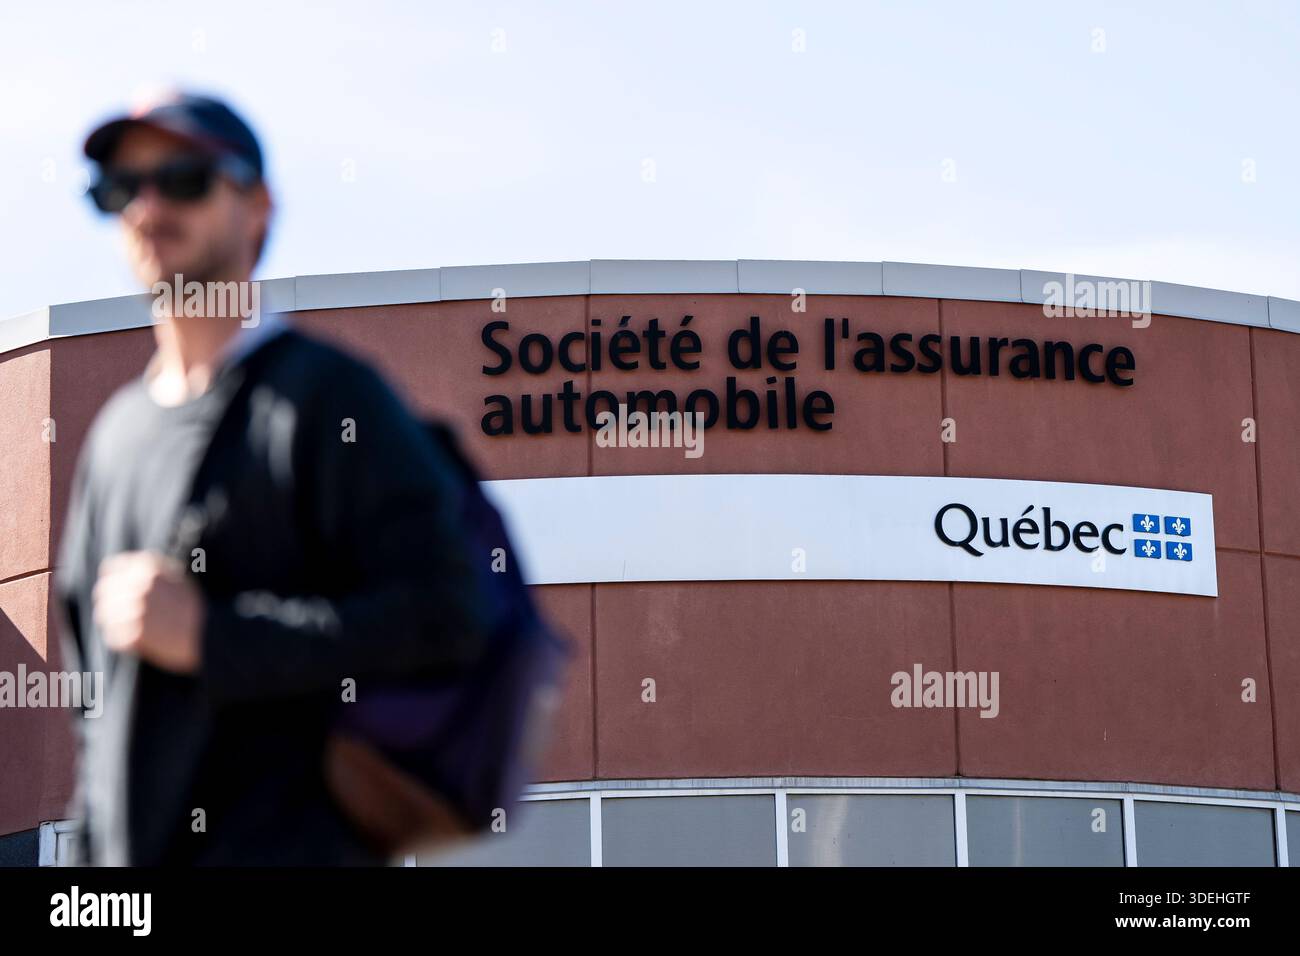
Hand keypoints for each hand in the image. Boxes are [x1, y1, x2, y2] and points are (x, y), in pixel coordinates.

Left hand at [92, 551, 204, 673]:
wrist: (212, 634)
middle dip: (112, 603)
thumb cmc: (196, 607)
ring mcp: (133, 610)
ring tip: (138, 629)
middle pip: (103, 592)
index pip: (111, 569)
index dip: (115, 581)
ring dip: (117, 623)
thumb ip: (148, 573)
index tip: (119, 592)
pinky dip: (124, 641)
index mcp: (148, 567)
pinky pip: (113, 637)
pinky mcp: (132, 634)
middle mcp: (138, 585)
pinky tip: (142, 641)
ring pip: (105, 616)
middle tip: (127, 615)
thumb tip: (117, 573)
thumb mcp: (176, 578)